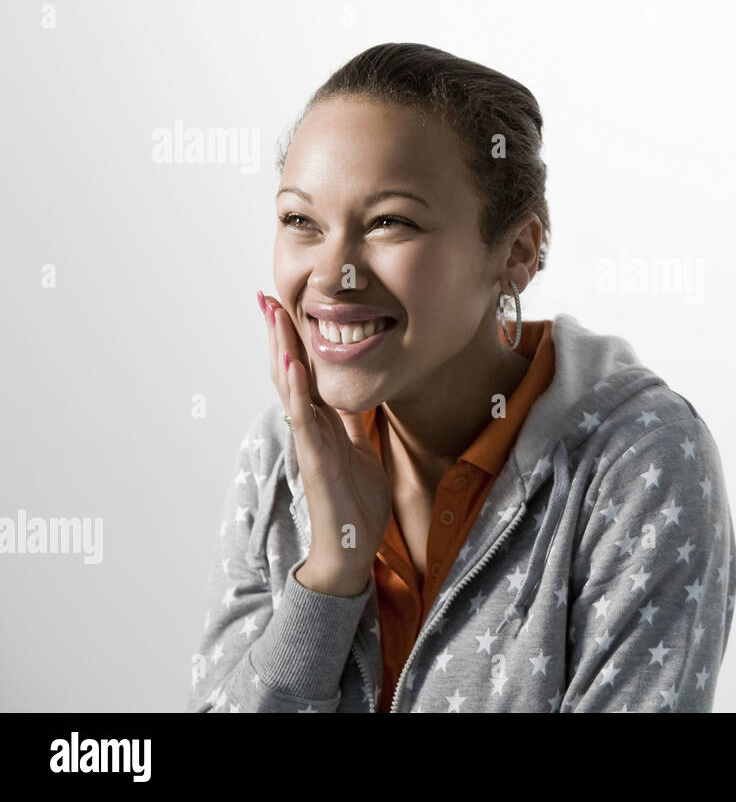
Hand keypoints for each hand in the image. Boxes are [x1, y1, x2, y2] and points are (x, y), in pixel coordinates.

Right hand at [257, 290, 390, 597]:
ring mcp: (308, 442)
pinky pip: (304, 420)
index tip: (282, 305)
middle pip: (288, 372)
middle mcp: (309, 427)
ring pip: (290, 389)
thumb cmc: (354, 501)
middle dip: (277, 334)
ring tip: (274, 316)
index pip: (303, 372)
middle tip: (264, 296)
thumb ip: (351, 422)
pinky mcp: (315, 460)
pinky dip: (298, 391)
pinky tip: (292, 366)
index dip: (293, 339)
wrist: (351, 548)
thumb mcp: (361, 448)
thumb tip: (351, 393)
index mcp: (321, 422)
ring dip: (281, 351)